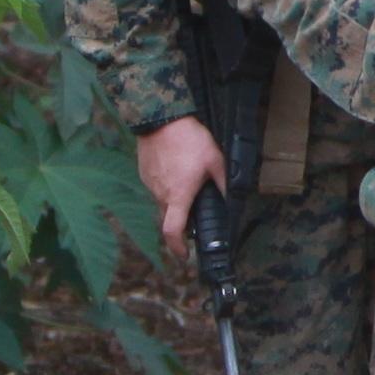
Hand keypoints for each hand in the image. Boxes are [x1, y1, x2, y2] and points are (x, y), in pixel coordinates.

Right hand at [135, 117, 227, 258]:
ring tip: (188, 178)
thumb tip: (230, 200)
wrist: (161, 119)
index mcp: (178, 196)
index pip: (173, 232)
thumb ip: (223, 183)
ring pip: (163, 201)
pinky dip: (167, 185)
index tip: (184, 255)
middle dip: (182, 219)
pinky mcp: (144, 174)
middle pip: (170, 217)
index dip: (178, 248)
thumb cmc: (189, 140)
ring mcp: (150, 184)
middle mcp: (160, 194)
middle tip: (197, 208)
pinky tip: (177, 168)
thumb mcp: (215, 161)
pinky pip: (157, 187)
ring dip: (175, 198)